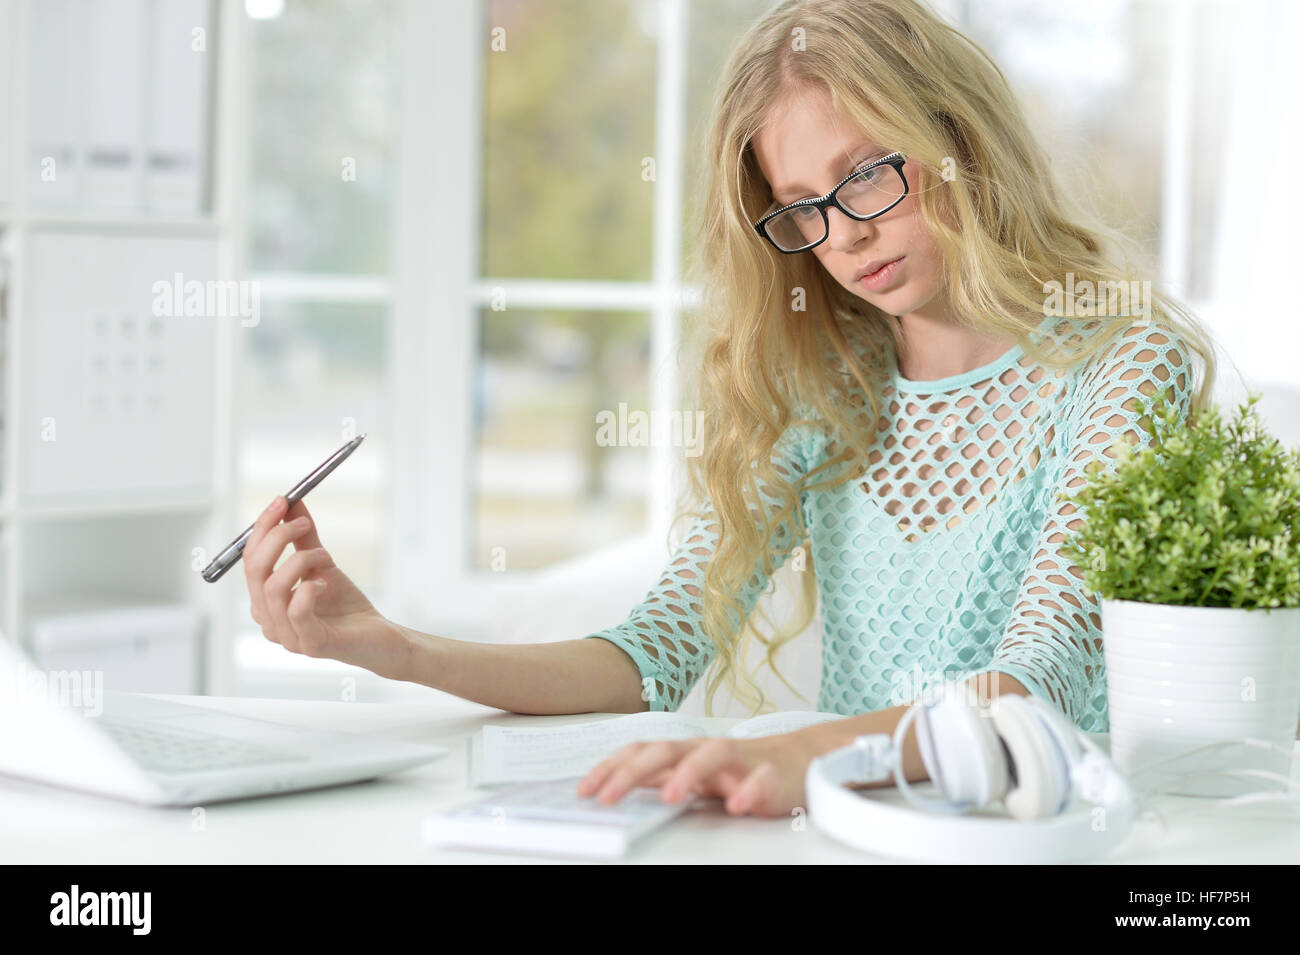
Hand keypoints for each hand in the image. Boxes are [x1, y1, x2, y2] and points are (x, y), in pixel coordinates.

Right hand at [243, 495, 409, 679]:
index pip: (249, 559)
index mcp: (265, 602)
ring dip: (300, 560)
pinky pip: (297, 610)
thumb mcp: (321, 564)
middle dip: (277, 537)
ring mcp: (288, 636)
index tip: (283, 501)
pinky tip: (325, 582)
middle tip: (303, 523)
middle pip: (254, 571)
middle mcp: (269, 621)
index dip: (263, 528)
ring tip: (325, 556)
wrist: (378, 636)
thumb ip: (303, 537)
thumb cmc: (346, 605)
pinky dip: (309, 587)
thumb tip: (292, 503)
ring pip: (273, 588)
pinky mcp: (312, 645)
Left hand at [575, 732, 820, 817]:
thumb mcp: (691, 777)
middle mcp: (707, 751)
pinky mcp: (773, 775)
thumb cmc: (738, 772)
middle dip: (633, 771)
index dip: (611, 768)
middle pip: (667, 749)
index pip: (640, 751)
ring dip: (689, 773)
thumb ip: (658, 780)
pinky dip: (750, 790)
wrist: (797, 763)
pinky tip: (737, 805)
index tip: (585, 791)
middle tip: (608, 798)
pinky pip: (762, 779)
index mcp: (684, 752)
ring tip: (670, 798)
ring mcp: (740, 760)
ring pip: (713, 754)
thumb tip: (611, 790)